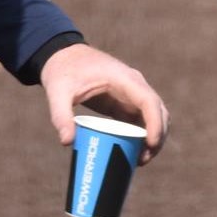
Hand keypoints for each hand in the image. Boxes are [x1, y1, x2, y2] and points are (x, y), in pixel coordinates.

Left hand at [38, 42, 167, 163]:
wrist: (62, 56)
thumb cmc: (62, 71)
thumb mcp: (58, 92)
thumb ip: (61, 115)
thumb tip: (67, 142)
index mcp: (123, 78)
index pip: (149, 101)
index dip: (155, 123)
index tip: (151, 145)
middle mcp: (134, 84)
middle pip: (158, 111)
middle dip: (157, 136)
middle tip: (143, 160)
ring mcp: (131, 93)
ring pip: (154, 116)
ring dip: (153, 137)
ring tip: (139, 161)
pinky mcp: (125, 101)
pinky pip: (141, 119)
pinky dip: (143, 136)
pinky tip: (134, 152)